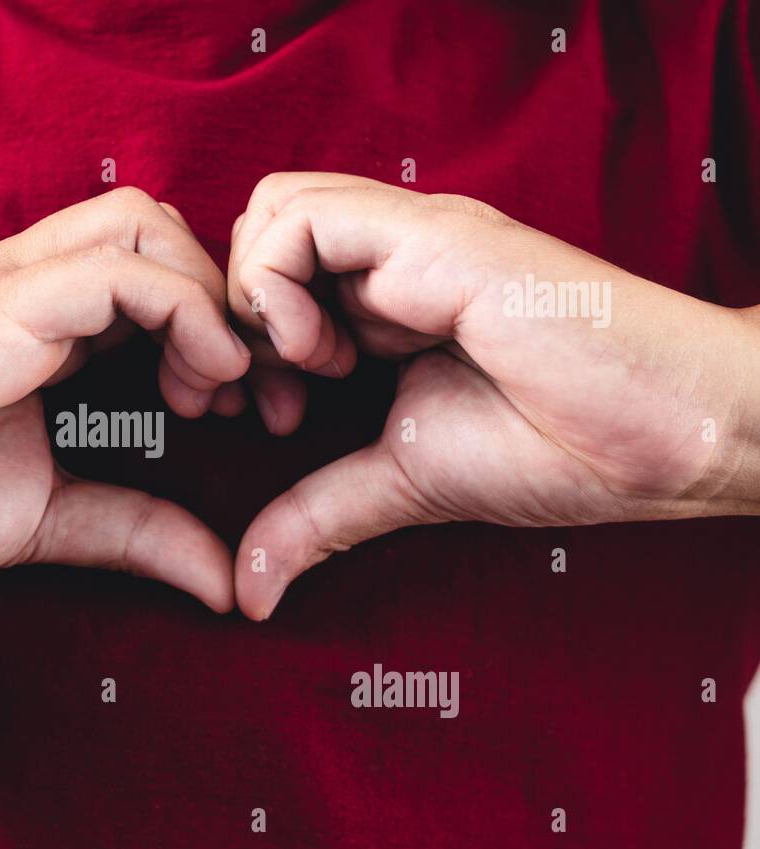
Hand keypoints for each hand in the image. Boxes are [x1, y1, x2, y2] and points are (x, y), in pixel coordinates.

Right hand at [0, 187, 250, 610]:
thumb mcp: (41, 519)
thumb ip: (134, 530)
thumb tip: (225, 579)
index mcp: (28, 321)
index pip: (146, 270)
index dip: (214, 324)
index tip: (242, 407)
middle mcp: (17, 284)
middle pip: (154, 225)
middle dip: (227, 298)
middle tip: (254, 392)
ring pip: (142, 228)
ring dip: (211, 299)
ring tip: (222, 388)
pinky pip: (111, 274)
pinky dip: (181, 313)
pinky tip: (200, 379)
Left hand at [226, 173, 759, 619]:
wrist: (669, 433)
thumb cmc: (558, 448)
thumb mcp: (402, 481)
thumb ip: (316, 516)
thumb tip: (250, 593)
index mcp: (383, 296)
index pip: (266, 270)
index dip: (232, 341)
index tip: (255, 415)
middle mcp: (389, 254)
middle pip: (255, 227)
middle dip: (225, 314)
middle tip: (255, 393)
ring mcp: (409, 237)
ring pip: (270, 208)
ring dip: (252, 296)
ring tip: (307, 371)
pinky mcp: (433, 235)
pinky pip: (301, 219)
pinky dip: (276, 287)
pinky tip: (325, 355)